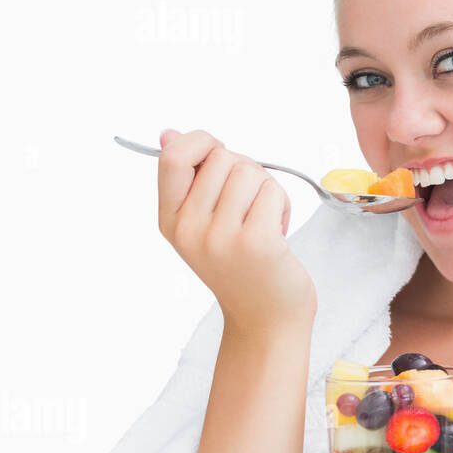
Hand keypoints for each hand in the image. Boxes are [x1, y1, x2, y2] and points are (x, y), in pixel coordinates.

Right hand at [157, 128, 316, 335]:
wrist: (265, 319)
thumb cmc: (241, 266)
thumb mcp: (203, 225)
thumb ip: (189, 179)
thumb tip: (168, 134)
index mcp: (170, 220)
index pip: (173, 157)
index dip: (202, 143)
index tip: (220, 157)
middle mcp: (189, 229)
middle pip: (223, 157)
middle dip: (247, 170)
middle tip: (251, 204)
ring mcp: (221, 237)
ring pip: (251, 172)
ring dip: (268, 190)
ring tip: (265, 221)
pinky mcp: (256, 242)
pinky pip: (274, 192)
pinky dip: (284, 206)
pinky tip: (278, 232)